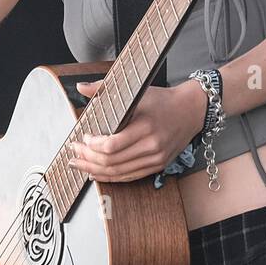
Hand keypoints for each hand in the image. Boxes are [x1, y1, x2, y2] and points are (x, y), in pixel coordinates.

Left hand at [68, 78, 208, 183]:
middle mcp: (152, 146)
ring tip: (80, 165)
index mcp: (145, 126)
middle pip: (112, 161)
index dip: (92, 145)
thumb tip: (81, 87)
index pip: (112, 145)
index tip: (82, 138)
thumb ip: (105, 89)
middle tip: (74, 153)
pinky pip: (129, 176)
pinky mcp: (158, 166)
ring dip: (95, 170)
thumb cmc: (162, 100)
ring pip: (119, 172)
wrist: (191, 110)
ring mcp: (156, 159)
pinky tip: (97, 173)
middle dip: (88, 158)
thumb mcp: (136, 92)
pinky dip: (111, 177)